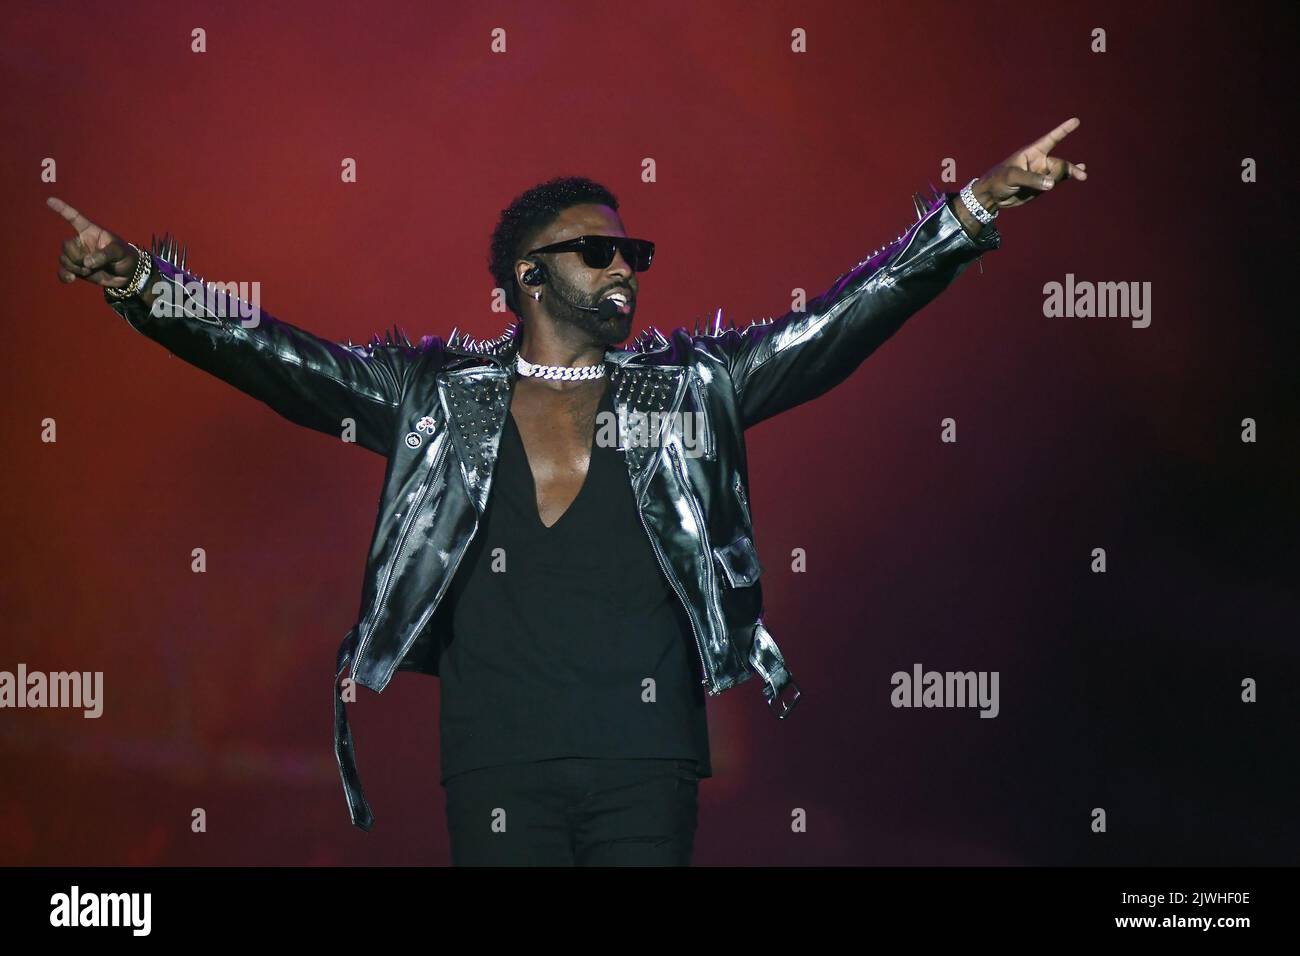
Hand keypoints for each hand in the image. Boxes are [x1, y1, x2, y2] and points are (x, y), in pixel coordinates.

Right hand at [47, 196, 137, 289]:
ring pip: (64, 259)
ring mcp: (78, 256)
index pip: (74, 218)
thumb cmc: (125, 256)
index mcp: (90, 231)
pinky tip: (71, 279)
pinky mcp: (77, 270)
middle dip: (77, 257)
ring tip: (90, 270)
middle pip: (66, 246)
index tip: (50, 200)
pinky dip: (65, 276)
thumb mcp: (119, 252)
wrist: (127, 275)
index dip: (62, 209)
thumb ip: (104, 255)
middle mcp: (81, 242)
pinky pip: (63, 271)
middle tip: (92, 264)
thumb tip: (87, 262)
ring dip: (76, 268)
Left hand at [972, 116, 1086, 212]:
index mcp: (1032, 152)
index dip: (1063, 130)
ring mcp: (1041, 173)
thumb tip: (1051, 184)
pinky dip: (1068, 177)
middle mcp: (1039, 161)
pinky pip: (1058, 180)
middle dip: (1066, 169)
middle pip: (1059, 162)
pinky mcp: (1042, 185)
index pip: (1051, 139)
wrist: (992, 196)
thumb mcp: (1012, 177)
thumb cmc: (998, 180)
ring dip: (1071, 173)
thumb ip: (1032, 179)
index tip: (1076, 121)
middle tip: (1067, 178)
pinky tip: (1080, 175)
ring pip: (1061, 172)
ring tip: (1083, 176)